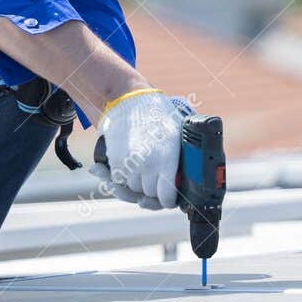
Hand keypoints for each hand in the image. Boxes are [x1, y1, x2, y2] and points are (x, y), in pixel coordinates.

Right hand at [92, 90, 188, 208]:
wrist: (128, 100)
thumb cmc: (157, 115)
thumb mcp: (178, 133)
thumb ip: (183, 157)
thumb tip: (187, 177)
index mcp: (167, 159)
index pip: (166, 197)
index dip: (167, 200)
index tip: (167, 197)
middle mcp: (147, 164)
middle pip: (148, 195)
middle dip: (152, 191)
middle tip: (155, 179)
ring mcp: (129, 164)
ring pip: (132, 189)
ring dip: (136, 184)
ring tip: (142, 169)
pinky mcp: (114, 161)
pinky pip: (118, 180)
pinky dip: (122, 177)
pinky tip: (130, 166)